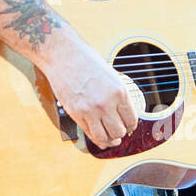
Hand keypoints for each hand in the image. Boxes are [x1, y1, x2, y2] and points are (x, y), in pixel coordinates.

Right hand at [44, 33, 138, 147]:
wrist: (64, 55)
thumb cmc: (86, 61)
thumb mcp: (111, 76)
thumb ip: (118, 95)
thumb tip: (123, 113)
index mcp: (120, 91)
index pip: (132, 119)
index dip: (131, 126)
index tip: (128, 126)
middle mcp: (106, 103)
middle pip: (119, 131)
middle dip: (120, 133)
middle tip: (118, 132)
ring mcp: (90, 110)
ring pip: (105, 137)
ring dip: (109, 140)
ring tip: (110, 139)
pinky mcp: (76, 114)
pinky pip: (89, 133)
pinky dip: (96, 138)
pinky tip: (98, 136)